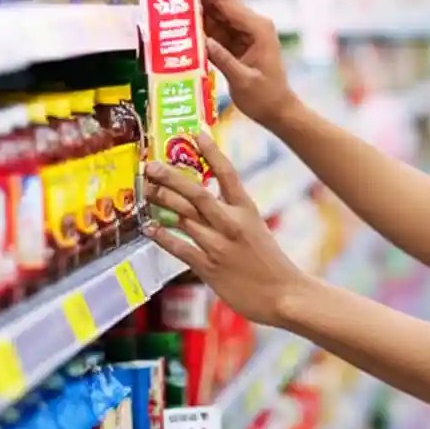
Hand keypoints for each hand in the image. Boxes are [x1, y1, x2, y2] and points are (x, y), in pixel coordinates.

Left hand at [142, 132, 310, 326]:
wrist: (283, 295)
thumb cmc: (271, 263)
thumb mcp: (256, 230)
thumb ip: (233, 216)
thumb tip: (207, 203)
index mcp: (247, 211)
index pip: (227, 173)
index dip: (210, 150)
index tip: (195, 133)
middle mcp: (232, 224)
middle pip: (196, 193)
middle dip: (170, 177)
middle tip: (151, 165)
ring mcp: (219, 245)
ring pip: (184, 217)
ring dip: (162, 202)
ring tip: (146, 190)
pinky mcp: (208, 267)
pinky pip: (179, 247)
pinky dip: (162, 236)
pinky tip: (148, 228)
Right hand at [196, 0, 298, 127]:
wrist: (278, 110)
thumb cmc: (266, 97)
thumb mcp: (244, 80)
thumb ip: (223, 59)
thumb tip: (202, 41)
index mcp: (257, 27)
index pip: (226, 2)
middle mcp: (251, 24)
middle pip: (219, 3)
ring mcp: (243, 32)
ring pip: (214, 15)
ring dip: (194, 8)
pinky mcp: (235, 43)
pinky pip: (214, 30)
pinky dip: (198, 26)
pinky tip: (180, 20)